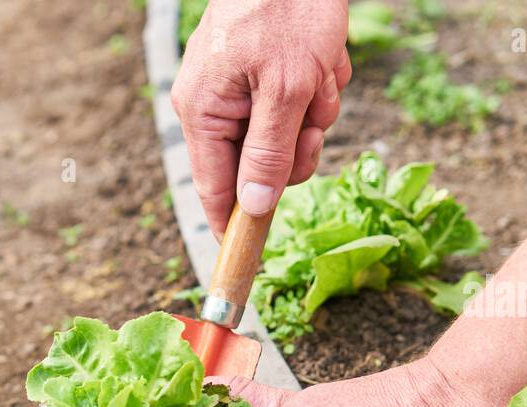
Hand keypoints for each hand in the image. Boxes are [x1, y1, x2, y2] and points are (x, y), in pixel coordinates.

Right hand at [173, 0, 351, 236]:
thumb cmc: (287, 8)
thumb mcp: (287, 87)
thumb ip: (268, 152)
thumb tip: (252, 208)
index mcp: (205, 112)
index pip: (215, 191)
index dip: (235, 226)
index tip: (249, 261)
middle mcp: (216, 106)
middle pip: (261, 167)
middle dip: (298, 145)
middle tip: (313, 116)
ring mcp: (240, 89)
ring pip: (288, 135)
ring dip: (316, 111)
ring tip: (320, 71)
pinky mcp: (265, 74)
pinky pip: (298, 104)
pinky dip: (319, 86)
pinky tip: (322, 57)